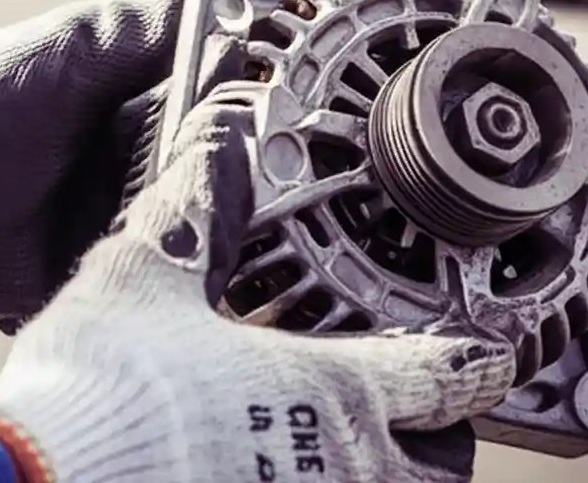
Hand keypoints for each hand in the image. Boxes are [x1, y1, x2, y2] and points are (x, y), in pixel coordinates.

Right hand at [0, 95, 515, 482]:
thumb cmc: (100, 392)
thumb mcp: (145, 280)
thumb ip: (196, 211)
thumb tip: (216, 139)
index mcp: (331, 389)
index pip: (447, 373)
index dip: (479, 359)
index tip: (487, 352)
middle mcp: (342, 468)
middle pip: (446, 470)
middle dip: (442, 441)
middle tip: (417, 418)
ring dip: (391, 479)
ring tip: (349, 456)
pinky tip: (274, 475)